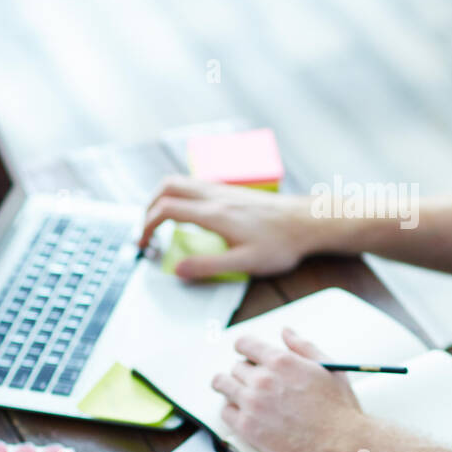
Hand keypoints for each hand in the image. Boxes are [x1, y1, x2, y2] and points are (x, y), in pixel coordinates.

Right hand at [139, 176, 318, 279]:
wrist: (307, 222)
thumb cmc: (280, 244)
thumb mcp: (245, 263)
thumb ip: (209, 266)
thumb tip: (177, 269)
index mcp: (214, 213)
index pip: (166, 209)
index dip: (146, 226)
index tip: (144, 244)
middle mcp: (215, 195)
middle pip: (167, 186)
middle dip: (148, 206)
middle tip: (147, 230)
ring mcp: (223, 189)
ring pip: (181, 182)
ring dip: (163, 199)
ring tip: (161, 223)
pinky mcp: (232, 190)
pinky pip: (195, 185)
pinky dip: (180, 196)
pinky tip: (189, 216)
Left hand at [210, 327, 364, 451]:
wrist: (340, 443)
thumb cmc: (338, 406)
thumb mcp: (327, 367)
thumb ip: (303, 346)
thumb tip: (285, 332)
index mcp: (281, 360)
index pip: (245, 344)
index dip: (244, 348)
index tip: (246, 354)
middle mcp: (262, 379)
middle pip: (235, 366)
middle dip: (243, 371)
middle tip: (252, 381)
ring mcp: (252, 404)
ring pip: (222, 385)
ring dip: (228, 386)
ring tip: (237, 392)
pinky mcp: (247, 428)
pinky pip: (225, 411)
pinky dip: (231, 409)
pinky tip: (242, 412)